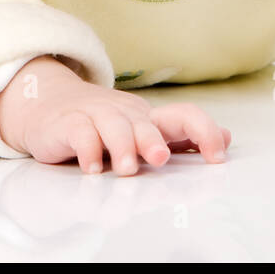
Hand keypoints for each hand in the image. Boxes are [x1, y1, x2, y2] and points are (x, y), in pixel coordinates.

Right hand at [0, 56, 231, 174]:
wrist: (47, 104)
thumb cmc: (101, 124)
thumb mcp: (142, 129)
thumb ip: (181, 137)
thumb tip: (228, 137)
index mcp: (147, 117)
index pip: (183, 115)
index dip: (203, 131)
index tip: (217, 157)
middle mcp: (125, 113)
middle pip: (144, 122)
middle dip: (153, 140)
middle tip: (161, 158)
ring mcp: (95, 115)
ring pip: (112, 125)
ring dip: (121, 146)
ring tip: (126, 169)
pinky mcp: (67, 123)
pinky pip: (79, 132)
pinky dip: (86, 149)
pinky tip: (91, 167)